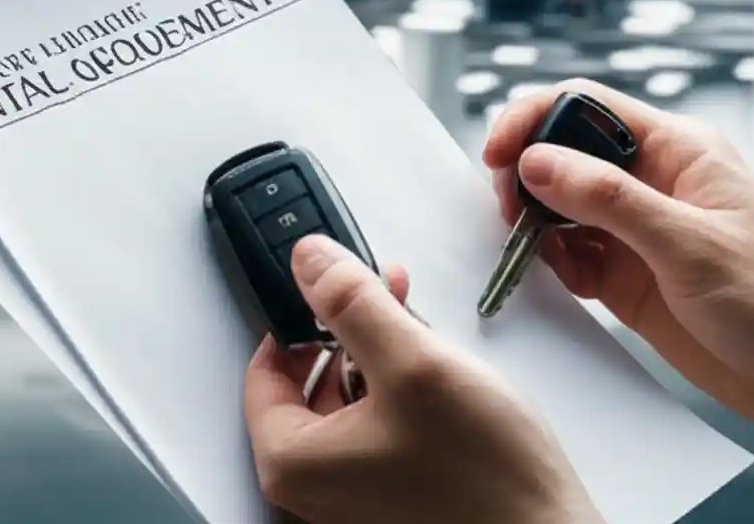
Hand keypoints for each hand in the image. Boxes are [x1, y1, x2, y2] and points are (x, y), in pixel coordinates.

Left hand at [243, 234, 601, 523]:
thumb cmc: (489, 483)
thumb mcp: (414, 364)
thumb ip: (352, 303)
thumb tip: (310, 261)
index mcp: (293, 461)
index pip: (264, 367)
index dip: (301, 313)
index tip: (333, 282)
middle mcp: (315, 486)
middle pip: (310, 379)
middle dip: (352, 329)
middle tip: (388, 295)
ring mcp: (355, 493)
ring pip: (351, 398)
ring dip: (385, 354)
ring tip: (428, 340)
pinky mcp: (393, 494)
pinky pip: (381, 425)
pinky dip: (405, 390)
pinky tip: (442, 379)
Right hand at [485, 79, 753, 444]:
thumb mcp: (690, 245)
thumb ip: (609, 200)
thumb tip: (536, 162)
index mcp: (677, 151)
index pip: (587, 107)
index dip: (533, 120)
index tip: (498, 155)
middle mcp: (652, 182)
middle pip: (563, 153)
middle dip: (526, 177)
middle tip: (509, 213)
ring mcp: (637, 230)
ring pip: (560, 206)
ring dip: (535, 224)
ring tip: (530, 250)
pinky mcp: (628, 275)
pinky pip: (571, 255)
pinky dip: (554, 265)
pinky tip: (565, 280)